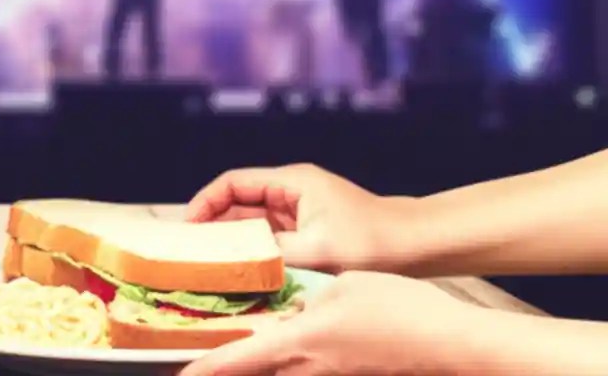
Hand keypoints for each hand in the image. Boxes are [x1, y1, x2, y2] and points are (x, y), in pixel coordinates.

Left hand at [180, 272, 475, 375]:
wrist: (453, 345)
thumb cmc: (402, 309)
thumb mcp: (344, 285)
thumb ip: (308, 298)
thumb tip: (293, 311)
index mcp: (300, 341)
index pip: (237, 360)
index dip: (204, 369)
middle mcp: (309, 369)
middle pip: (255, 371)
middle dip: (229, 367)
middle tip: (198, 363)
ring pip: (282, 371)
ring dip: (263, 361)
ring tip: (257, 340)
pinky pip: (310, 370)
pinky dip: (294, 359)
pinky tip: (304, 336)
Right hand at [185, 164, 416, 273]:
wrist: (415, 245)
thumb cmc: (373, 241)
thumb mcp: (318, 250)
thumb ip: (273, 254)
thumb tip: (236, 264)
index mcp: (291, 182)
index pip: (233, 183)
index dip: (205, 202)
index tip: (188, 228)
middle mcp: (290, 191)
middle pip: (237, 202)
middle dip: (212, 224)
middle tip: (191, 252)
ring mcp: (297, 211)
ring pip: (250, 222)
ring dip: (231, 240)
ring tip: (208, 263)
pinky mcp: (304, 230)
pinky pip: (267, 237)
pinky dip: (251, 251)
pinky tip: (240, 271)